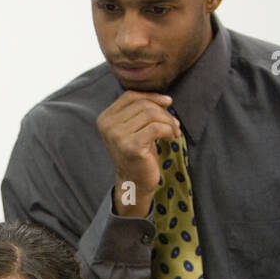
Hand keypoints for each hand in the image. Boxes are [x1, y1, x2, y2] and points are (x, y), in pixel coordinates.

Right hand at [95, 91, 181, 217]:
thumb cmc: (137, 153)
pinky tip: (171, 138)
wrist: (134, 182)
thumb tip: (165, 99)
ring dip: (168, 122)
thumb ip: (140, 112)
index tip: (168, 102)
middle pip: (143, 105)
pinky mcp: (131, 146)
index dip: (151, 96)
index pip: (130, 96)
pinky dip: (168, 130)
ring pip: (151, 114)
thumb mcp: (134, 128)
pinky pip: (156, 128)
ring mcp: (118, 136)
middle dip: (163, 112)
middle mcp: (108, 126)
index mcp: (105, 119)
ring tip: (174, 131)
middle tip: (174, 123)